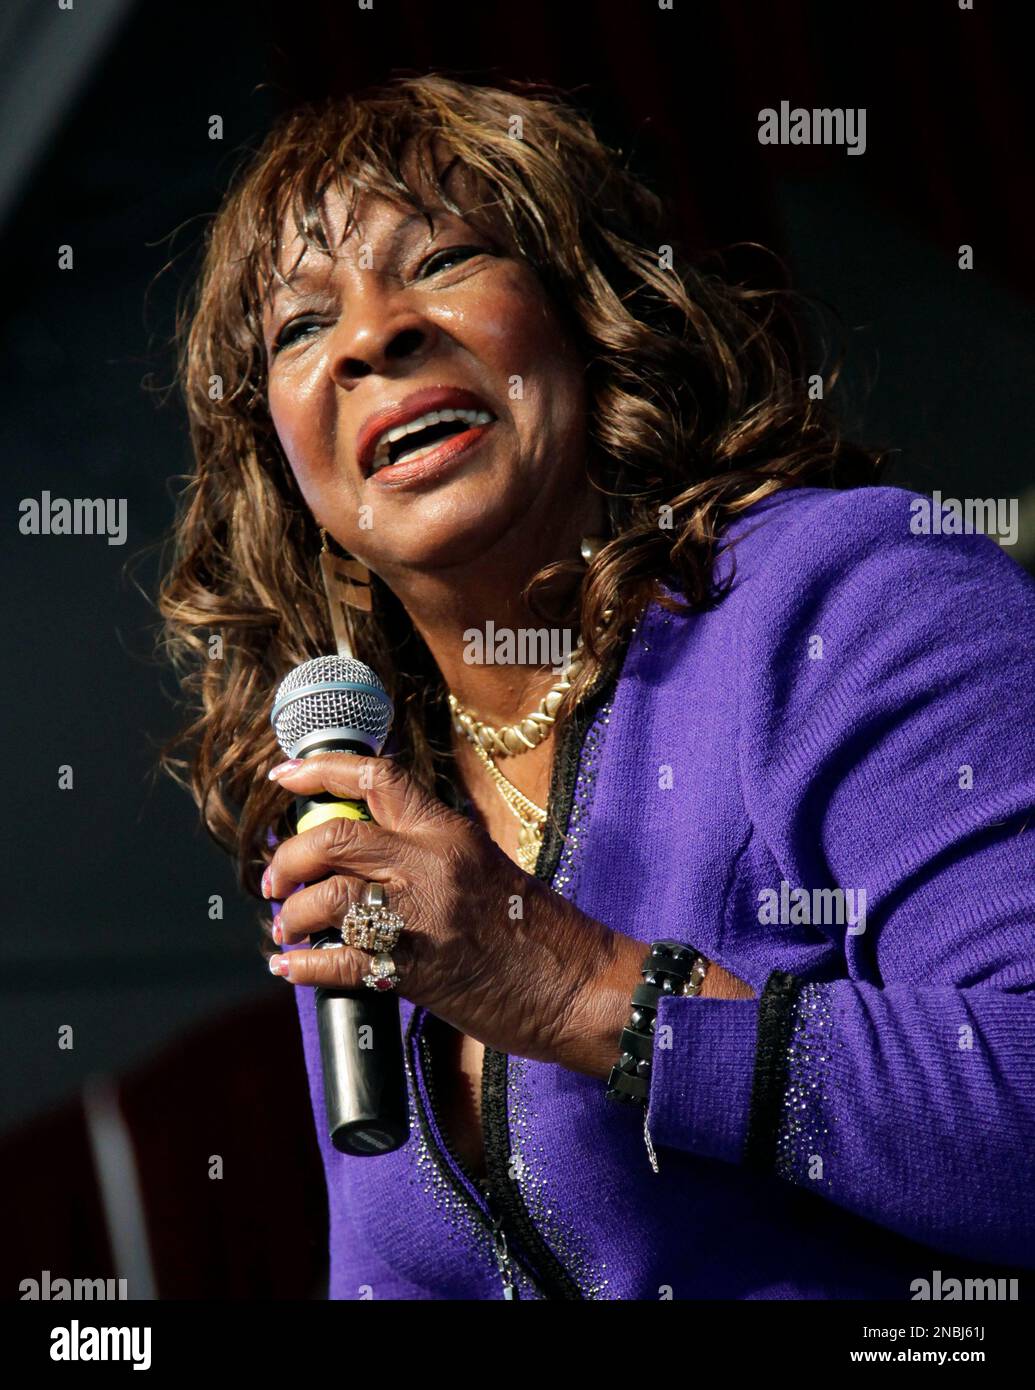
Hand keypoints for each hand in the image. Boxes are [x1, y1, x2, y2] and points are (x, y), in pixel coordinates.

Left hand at [263, 752, 624, 1066]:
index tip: (283, 777)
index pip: (377, 778)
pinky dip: (303, 966)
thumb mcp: (483, 866)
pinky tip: (292, 969)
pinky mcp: (416, 968)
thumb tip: (365, 852)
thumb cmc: (536, 931)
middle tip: (274, 880)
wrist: (577, 986)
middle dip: (289, 858)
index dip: (320, 770)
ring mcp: (423, 915)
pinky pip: (338, 960)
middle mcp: (432, 863)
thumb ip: (428, 852)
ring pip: (326, 897)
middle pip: (334, 837)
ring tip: (287, 931)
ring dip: (291, 917)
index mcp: (450, 831)